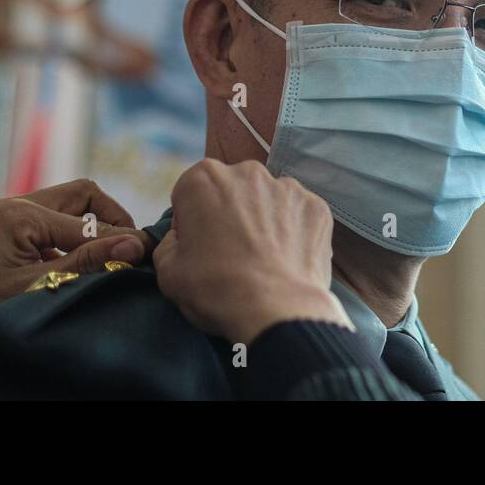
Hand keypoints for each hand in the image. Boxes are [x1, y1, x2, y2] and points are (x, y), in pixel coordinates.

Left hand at [0, 179, 152, 312]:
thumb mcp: (35, 287)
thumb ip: (86, 264)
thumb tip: (135, 245)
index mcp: (23, 214)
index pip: (90, 223)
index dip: (121, 239)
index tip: (148, 254)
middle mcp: (16, 203)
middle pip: (82, 193)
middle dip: (109, 217)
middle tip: (126, 247)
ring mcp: (7, 211)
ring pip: (66, 204)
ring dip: (88, 225)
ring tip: (104, 256)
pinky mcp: (3, 223)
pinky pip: (48, 218)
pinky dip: (68, 234)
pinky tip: (72, 263)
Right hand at [153, 159, 353, 344]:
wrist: (278, 312)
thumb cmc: (217, 290)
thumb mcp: (168, 273)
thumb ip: (169, 243)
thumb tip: (183, 237)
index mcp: (203, 179)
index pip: (189, 195)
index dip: (190, 223)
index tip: (198, 249)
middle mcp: (247, 172)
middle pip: (230, 191)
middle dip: (228, 214)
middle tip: (231, 254)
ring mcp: (287, 187)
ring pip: (267, 200)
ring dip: (262, 220)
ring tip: (263, 259)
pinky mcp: (316, 206)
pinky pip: (298, 215)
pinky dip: (293, 232)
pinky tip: (287, 259)